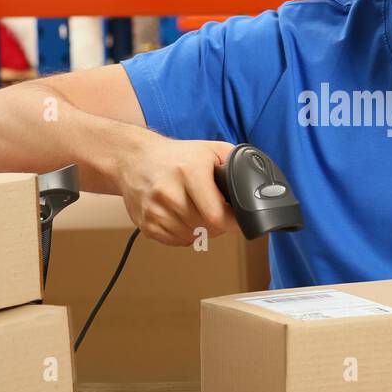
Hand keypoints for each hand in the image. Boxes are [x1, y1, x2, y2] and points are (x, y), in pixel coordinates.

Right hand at [115, 135, 238, 245]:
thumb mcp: (212, 150)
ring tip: (197, 210)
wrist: (135, 159)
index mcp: (188, 172)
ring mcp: (155, 210)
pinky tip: (182, 217)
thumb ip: (237, 164)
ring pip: (192, 237)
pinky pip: (176, 242)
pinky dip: (185, 234)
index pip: (217, 216)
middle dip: (218, 224)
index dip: (233, 222)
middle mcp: (168, 192)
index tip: (237, 219)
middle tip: (215, 210)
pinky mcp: (146, 224)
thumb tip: (256, 185)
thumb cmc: (177, 156)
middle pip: (207, 228)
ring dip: (201, 230)